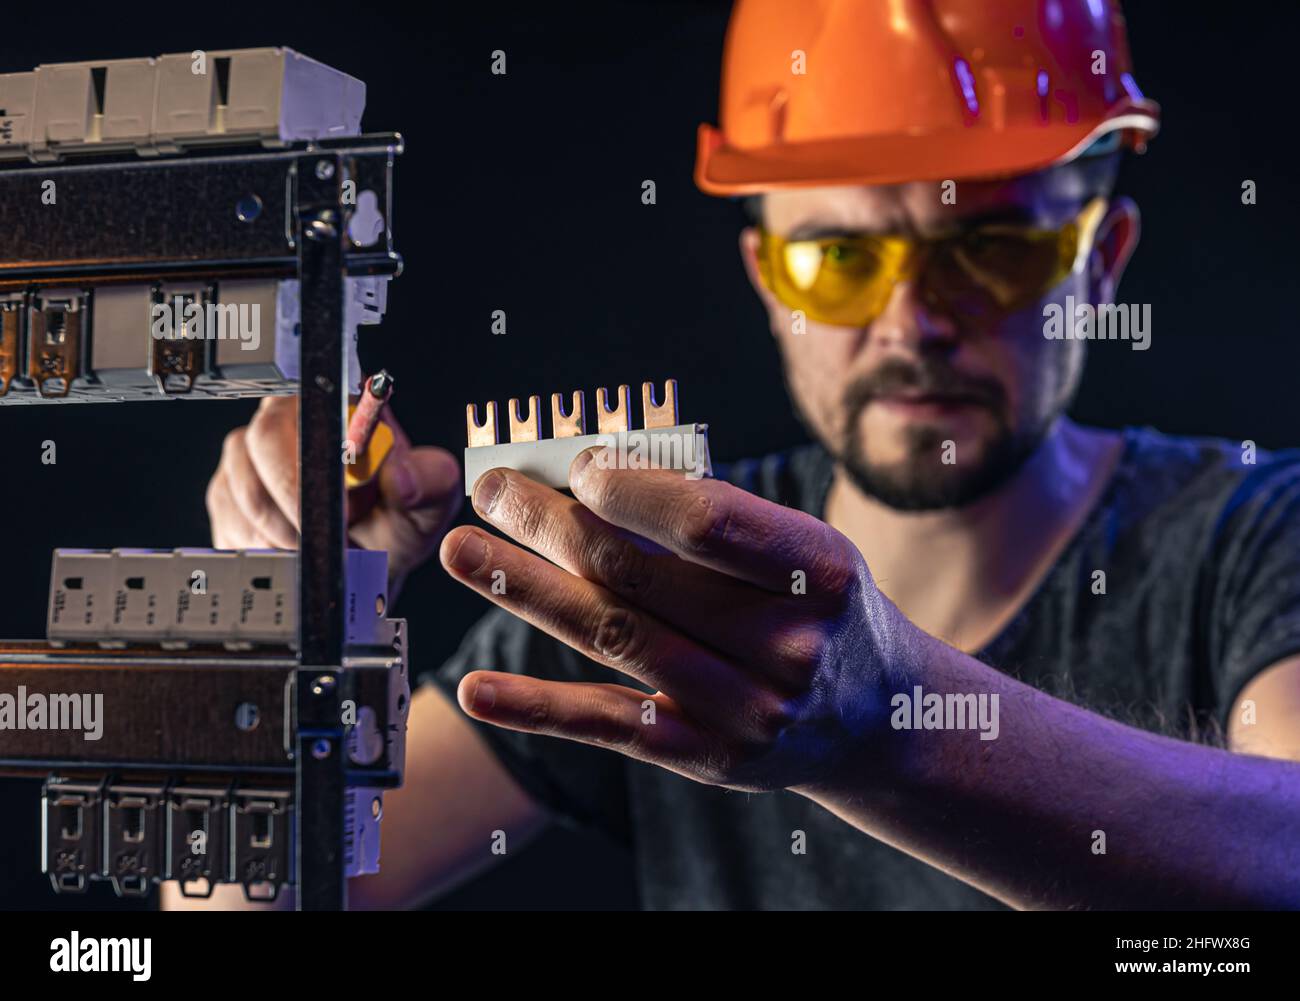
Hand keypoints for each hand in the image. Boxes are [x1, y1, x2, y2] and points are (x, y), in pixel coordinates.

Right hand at [207, 396, 461, 594]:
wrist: (364, 567)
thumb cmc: (396, 523)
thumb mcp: (429, 504)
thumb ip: (430, 483)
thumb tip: (402, 475)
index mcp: (341, 406)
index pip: (312, 397)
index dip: (320, 440)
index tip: (337, 489)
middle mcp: (289, 419)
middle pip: (264, 438)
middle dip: (295, 496)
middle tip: (324, 533)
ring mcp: (249, 454)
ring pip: (244, 485)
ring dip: (282, 527)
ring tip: (317, 546)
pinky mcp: (226, 492)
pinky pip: (230, 516)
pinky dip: (262, 543)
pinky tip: (292, 551)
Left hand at [439, 449, 917, 792]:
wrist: (881, 719)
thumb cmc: (824, 610)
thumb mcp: (806, 549)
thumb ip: (722, 518)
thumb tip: (597, 477)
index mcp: (819, 574)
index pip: (707, 523)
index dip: (630, 490)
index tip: (574, 466)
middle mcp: (787, 645)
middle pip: (642, 576)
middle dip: (552, 525)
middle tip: (493, 490)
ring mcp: (748, 710)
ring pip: (614, 637)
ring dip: (526, 591)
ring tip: (465, 551)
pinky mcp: (710, 758)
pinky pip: (611, 725)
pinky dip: (538, 707)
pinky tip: (478, 689)